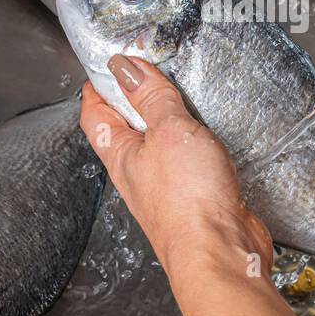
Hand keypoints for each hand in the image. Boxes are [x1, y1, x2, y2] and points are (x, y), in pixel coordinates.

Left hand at [79, 55, 272, 276]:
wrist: (220, 253)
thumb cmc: (187, 200)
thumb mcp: (168, 131)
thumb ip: (151, 97)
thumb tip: (126, 68)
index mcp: (119, 154)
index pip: (95, 113)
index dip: (98, 85)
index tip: (109, 62)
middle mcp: (138, 172)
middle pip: (125, 128)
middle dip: (133, 99)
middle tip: (148, 70)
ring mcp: (165, 186)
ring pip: (158, 144)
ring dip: (166, 120)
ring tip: (179, 96)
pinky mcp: (195, 196)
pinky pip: (186, 160)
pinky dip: (192, 142)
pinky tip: (207, 135)